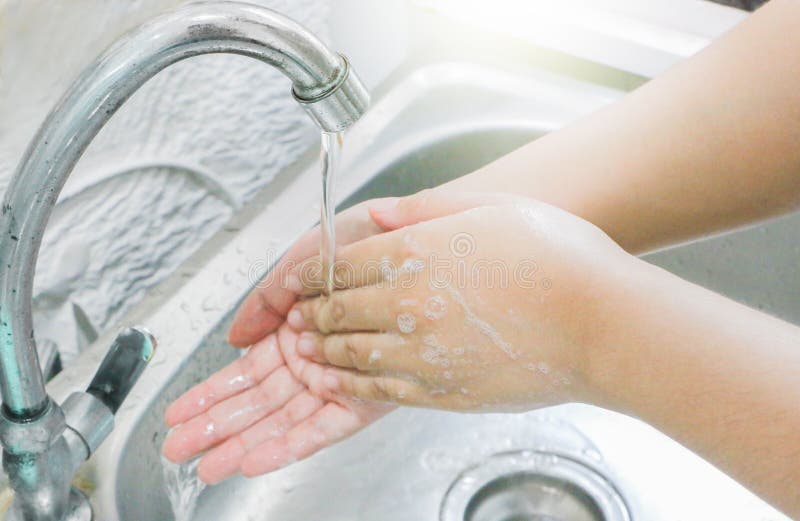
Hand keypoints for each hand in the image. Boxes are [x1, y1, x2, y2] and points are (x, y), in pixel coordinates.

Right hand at [162, 200, 396, 482]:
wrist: (412, 243)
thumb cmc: (366, 243)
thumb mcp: (304, 259)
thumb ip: (266, 297)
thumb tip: (234, 337)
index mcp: (297, 329)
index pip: (246, 371)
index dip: (210, 393)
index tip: (178, 412)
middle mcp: (314, 359)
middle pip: (257, 402)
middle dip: (215, 427)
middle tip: (177, 449)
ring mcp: (338, 379)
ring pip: (282, 419)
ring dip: (241, 442)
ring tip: (204, 465)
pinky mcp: (366, 396)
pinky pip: (322, 426)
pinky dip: (288, 444)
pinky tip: (255, 459)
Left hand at [288, 191, 631, 411]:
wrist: (603, 322)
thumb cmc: (559, 257)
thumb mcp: (490, 207)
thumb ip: (426, 207)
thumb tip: (379, 214)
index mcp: (415, 253)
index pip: (338, 266)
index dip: (308, 276)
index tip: (295, 283)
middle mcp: (408, 304)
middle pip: (335, 313)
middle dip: (310, 315)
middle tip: (300, 318)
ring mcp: (422, 353)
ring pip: (349, 355)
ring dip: (323, 352)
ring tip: (311, 352)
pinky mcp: (442, 391)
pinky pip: (379, 390)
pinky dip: (351, 384)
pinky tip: (341, 382)